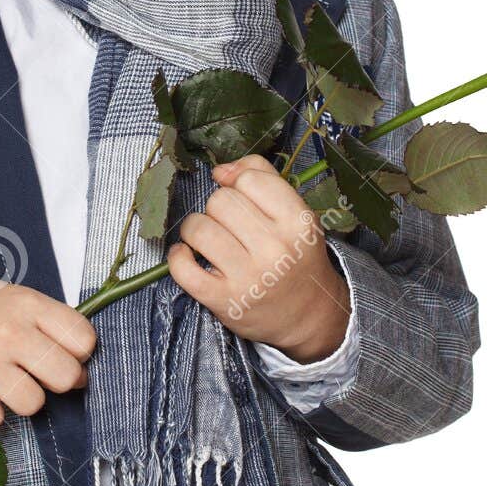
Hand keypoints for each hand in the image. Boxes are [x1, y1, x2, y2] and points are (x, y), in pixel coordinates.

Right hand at [0, 272, 96, 428]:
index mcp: (26, 306)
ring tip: (4, 381)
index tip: (68, 354)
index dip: (80, 352)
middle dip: (60, 380)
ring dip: (23, 397)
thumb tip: (80, 361)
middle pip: (67, 377)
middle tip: (43, 376)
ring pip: (33, 404)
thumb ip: (47, 321)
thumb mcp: (11, 296)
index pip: (83, 339)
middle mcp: (9, 335)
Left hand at [166, 154, 350, 363]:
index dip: (239, 184)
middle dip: (218, 208)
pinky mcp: (224, 300)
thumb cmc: (296, 258)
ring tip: (207, 239)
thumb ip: (263, 178)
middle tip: (228, 225)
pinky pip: (183, 268)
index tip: (241, 198)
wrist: (308, 315)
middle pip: (220, 200)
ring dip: (195, 229)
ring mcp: (248, 277)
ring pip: (198, 228)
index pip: (250, 179)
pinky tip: (187, 255)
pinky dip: (177, 257)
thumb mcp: (295, 214)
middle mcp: (275, 249)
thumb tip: (220, 171)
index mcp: (297, 222)